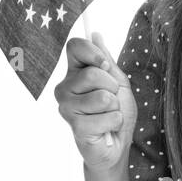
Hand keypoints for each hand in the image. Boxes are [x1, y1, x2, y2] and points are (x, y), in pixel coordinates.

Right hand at [54, 31, 135, 171]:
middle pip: (93, 73)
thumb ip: (106, 60)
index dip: (93, 53)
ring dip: (115, 108)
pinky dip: (115, 123)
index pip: (74, 47)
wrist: (116, 146)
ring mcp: (66, 108)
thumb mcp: (117, 82)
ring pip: (103, 97)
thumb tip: (95, 34)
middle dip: (112, 88)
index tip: (105, 66)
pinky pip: (108, 117)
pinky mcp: (76, 127)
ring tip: (107, 116)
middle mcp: (64, 89)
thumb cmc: (115, 113)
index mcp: (74, 74)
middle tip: (110, 101)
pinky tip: (106, 129)